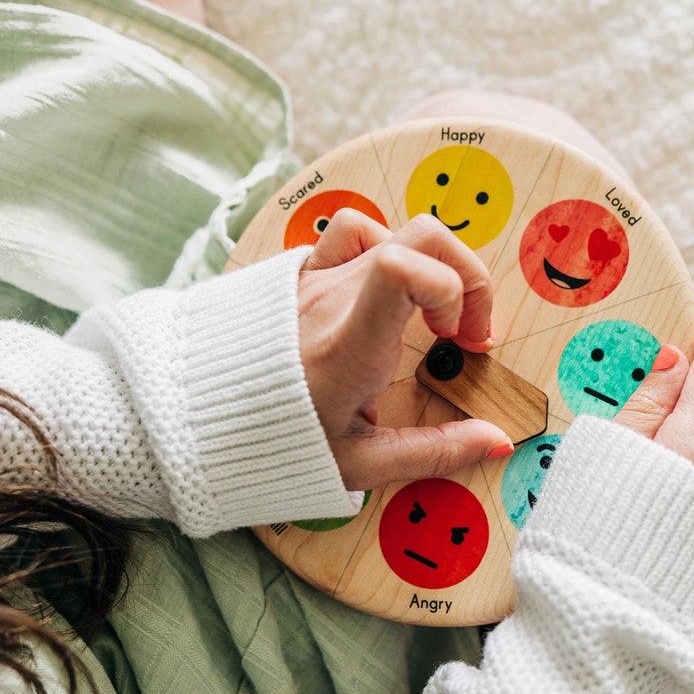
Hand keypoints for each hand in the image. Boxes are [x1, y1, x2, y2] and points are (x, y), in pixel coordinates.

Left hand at [297, 210, 512, 491]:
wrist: (197, 422)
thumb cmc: (273, 444)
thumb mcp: (359, 464)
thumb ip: (434, 451)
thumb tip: (496, 441)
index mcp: (348, 346)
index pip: (405, 269)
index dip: (453, 288)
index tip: (457, 337)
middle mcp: (331, 299)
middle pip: (422, 236)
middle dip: (466, 277)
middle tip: (464, 331)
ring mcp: (312, 278)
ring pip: (390, 229)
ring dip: (426, 262)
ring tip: (425, 311)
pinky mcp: (298, 272)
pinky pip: (349, 231)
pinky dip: (381, 247)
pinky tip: (381, 289)